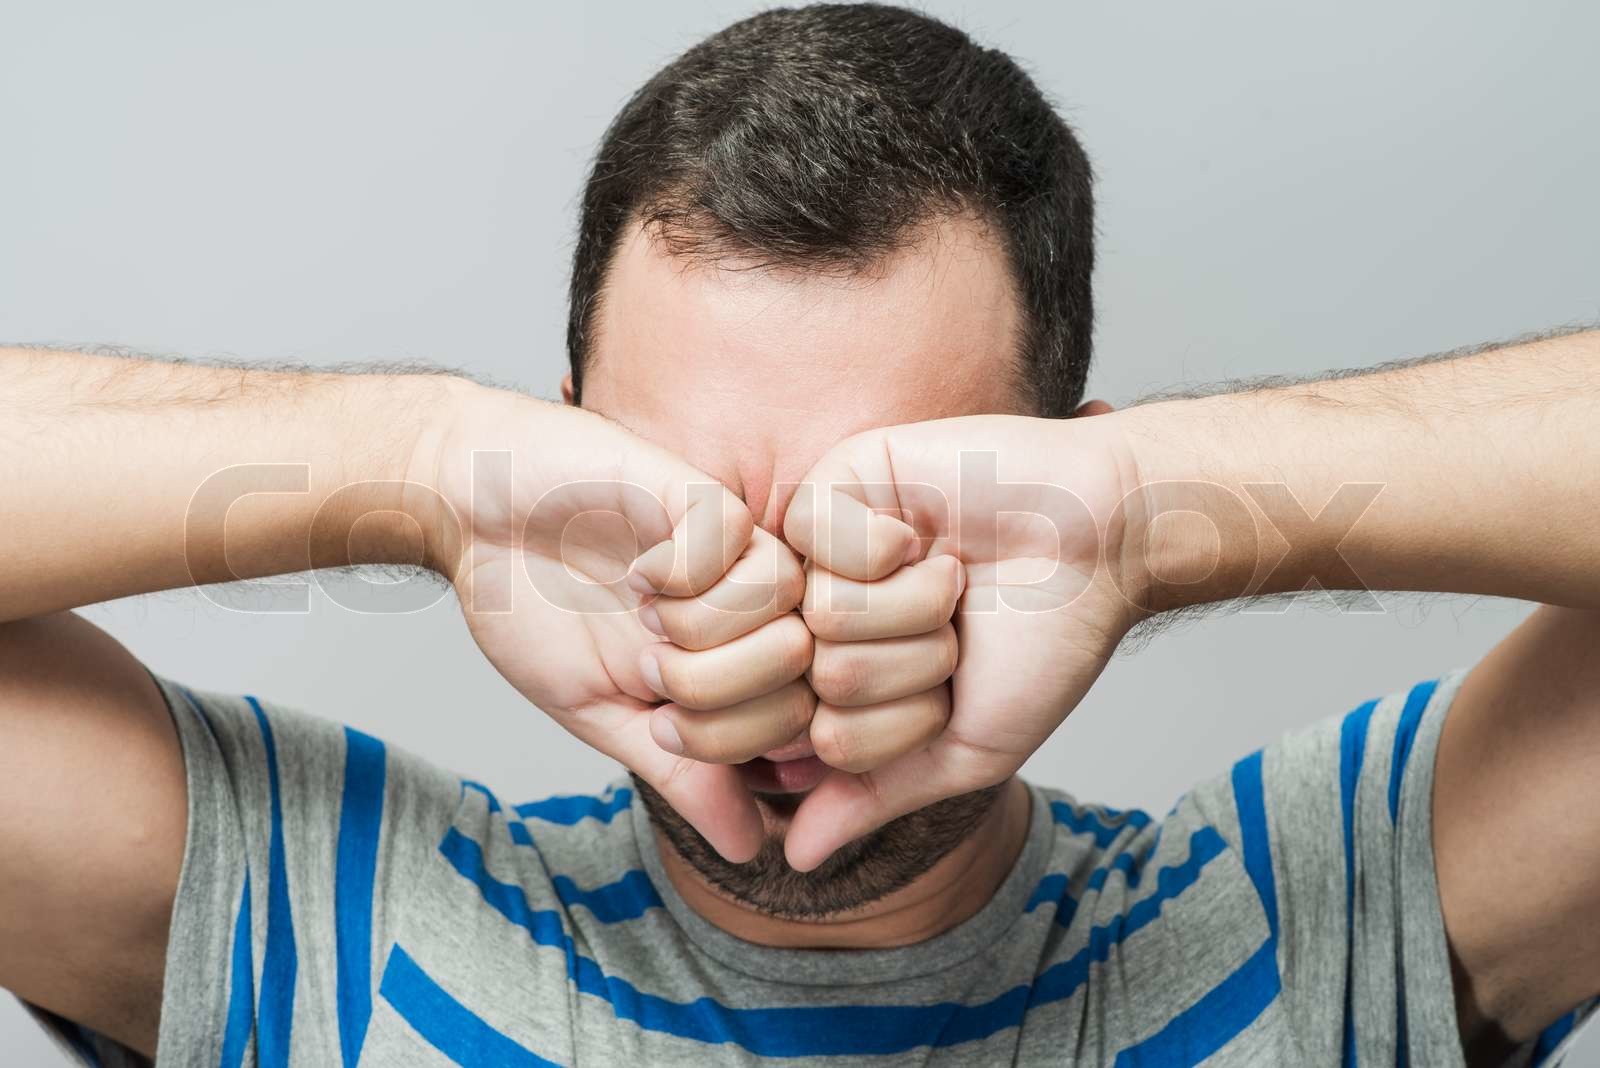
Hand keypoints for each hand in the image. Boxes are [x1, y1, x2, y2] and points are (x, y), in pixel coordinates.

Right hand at [413, 384, 803, 861]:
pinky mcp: (709, 497)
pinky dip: (679, 568)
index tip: (657, 714)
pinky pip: (740, 545)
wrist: (474, 516)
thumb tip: (751, 849)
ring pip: (782, 610)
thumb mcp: (603, 713)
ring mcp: (738, 552)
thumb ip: (680, 774)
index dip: (724, 742)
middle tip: (647, 656)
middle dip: (711, 689)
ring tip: (643, 607)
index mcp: (738, 665)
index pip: (797, 731)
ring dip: (698, 627)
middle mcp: (753, 610)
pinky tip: (642, 562)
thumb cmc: (535, 611)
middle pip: (799, 676)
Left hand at [780, 413, 1143, 869]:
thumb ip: (874, 796)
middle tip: (960, 625)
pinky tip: (924, 532)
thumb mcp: (966, 747)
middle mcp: (817, 618)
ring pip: (823, 615)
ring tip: (952, 577)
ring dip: (914, 606)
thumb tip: (792, 859)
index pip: (821, 742)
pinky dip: (890, 546)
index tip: (954, 690)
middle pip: (823, 680)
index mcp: (840, 680)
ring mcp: (818, 551)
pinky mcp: (833, 484)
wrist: (1100, 539)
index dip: (904, 728)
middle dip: (916, 664)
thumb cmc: (1042, 644)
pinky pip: (818, 537)